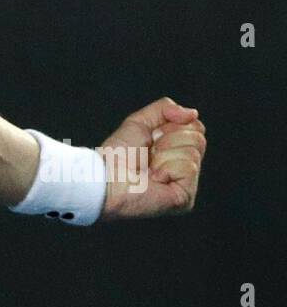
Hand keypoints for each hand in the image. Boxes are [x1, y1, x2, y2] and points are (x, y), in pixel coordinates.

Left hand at [99, 98, 205, 220]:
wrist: (106, 176)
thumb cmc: (118, 154)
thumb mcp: (140, 122)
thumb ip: (165, 108)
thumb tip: (193, 113)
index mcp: (177, 151)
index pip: (197, 128)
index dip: (172, 126)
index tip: (152, 136)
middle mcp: (185, 167)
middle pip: (199, 138)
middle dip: (168, 139)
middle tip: (150, 152)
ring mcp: (186, 184)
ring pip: (193, 152)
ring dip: (164, 155)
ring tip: (149, 167)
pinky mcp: (185, 197)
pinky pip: (189, 168)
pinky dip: (166, 168)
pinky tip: (154, 179)